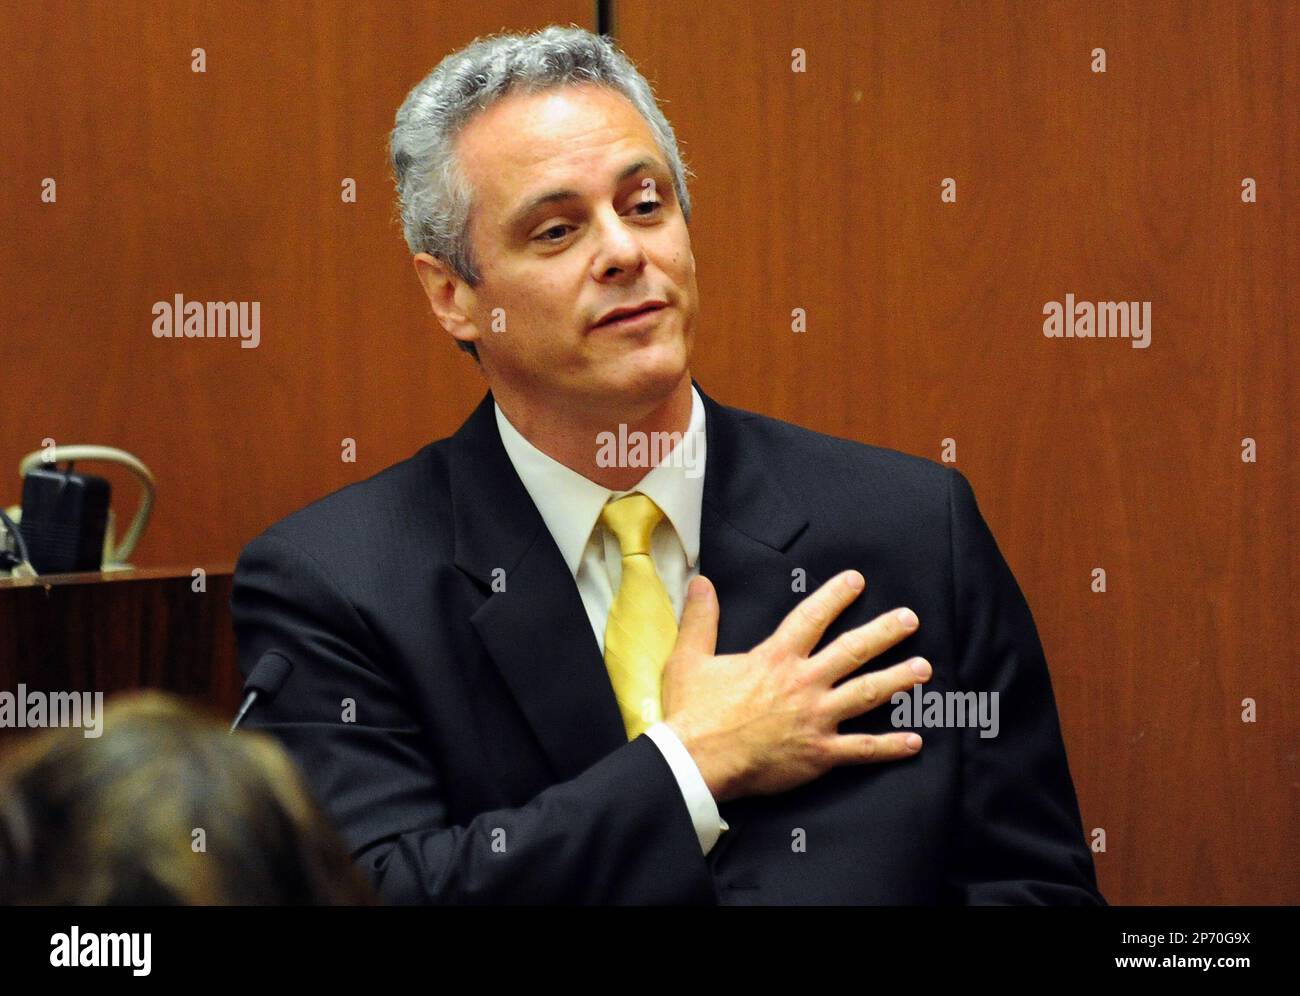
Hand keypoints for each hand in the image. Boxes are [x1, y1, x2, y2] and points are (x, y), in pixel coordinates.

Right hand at [662, 570, 928, 803]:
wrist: (696, 761)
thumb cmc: (693, 712)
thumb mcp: (689, 658)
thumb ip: (701, 619)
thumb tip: (701, 582)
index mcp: (775, 658)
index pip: (812, 617)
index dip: (835, 596)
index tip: (857, 580)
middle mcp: (803, 683)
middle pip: (853, 651)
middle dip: (885, 632)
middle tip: (909, 619)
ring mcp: (816, 719)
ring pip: (867, 694)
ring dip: (898, 680)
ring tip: (923, 668)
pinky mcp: (819, 754)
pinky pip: (862, 749)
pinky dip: (890, 747)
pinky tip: (914, 742)